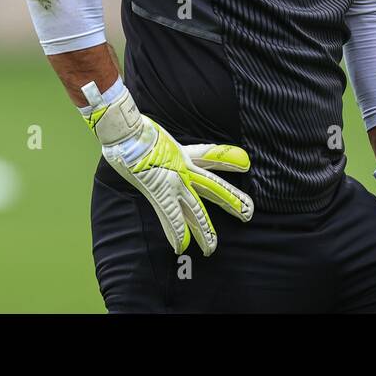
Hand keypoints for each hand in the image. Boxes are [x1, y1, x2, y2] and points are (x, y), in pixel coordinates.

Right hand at [82, 81, 252, 255]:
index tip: (245, 163)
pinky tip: (182, 247)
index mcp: (181, 153)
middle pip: (213, 187)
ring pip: (195, 210)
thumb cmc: (134, 128)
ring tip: (212, 248)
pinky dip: (176, 233)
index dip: (228, 160)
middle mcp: (182, 169)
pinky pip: (171, 217)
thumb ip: (157, 134)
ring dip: (204, 230)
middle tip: (249, 213)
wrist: (126, 132)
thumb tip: (144, 126)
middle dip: (231, 200)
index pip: (210, 155)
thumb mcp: (152, 129)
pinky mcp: (160, 192)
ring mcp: (173, 182)